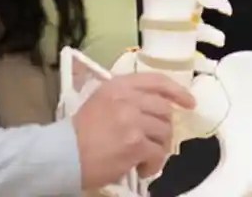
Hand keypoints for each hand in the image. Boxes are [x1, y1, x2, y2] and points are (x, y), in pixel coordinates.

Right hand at [71, 71, 195, 189]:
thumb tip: (153, 108)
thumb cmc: (78, 132)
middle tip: (158, 141)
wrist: (62, 155)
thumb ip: (126, 98)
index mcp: (119, 86)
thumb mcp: (100, 101)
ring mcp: (133, 121)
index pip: (157, 81)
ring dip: (160, 148)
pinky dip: (154, 164)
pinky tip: (143, 169)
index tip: (189, 102)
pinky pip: (157, 153)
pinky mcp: (135, 144)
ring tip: (148, 158)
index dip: (177, 92)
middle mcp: (128, 99)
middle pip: (164, 110)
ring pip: (165, 132)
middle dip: (165, 127)